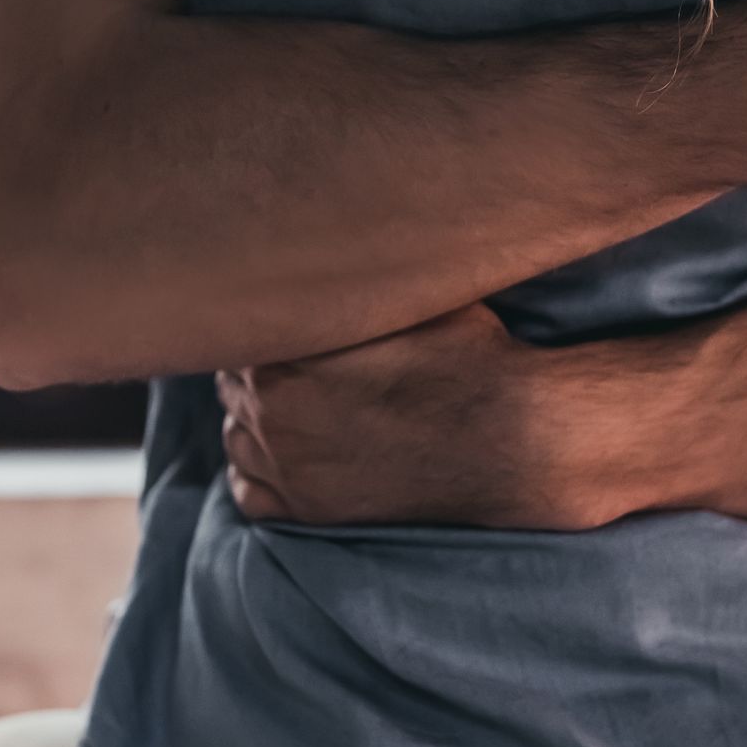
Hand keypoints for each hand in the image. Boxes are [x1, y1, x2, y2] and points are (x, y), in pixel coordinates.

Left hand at [220, 306, 648, 529]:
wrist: (512, 435)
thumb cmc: (467, 352)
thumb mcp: (406, 290)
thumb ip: (349, 272)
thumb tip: (323, 235)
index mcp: (282, 350)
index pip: (240, 328)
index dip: (267, 322)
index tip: (291, 319)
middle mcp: (269, 411)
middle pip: (234, 381)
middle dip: (262, 367)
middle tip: (304, 360)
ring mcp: (287, 466)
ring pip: (236, 434)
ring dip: (257, 418)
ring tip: (300, 405)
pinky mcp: (309, 511)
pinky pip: (250, 493)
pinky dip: (261, 473)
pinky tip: (291, 453)